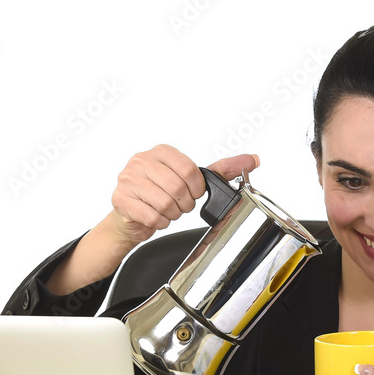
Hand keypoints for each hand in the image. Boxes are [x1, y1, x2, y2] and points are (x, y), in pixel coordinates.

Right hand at [108, 144, 259, 243]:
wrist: (132, 216)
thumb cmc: (162, 193)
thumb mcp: (192, 179)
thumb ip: (222, 169)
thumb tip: (252, 159)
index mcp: (161, 152)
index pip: (189, 170)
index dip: (196, 188)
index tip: (194, 193)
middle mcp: (141, 161)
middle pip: (177, 188)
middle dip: (185, 204)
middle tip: (180, 205)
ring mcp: (128, 180)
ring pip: (164, 203)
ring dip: (172, 214)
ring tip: (167, 211)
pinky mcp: (121, 200)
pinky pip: (151, 216)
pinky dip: (159, 222)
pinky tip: (156, 217)